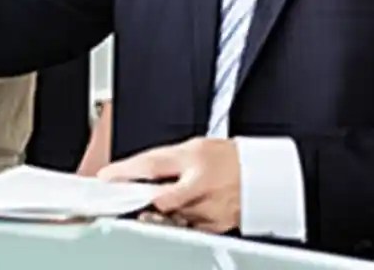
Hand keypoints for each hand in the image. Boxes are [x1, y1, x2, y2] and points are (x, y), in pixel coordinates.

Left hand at [97, 137, 240, 233]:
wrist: (269, 176)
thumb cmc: (230, 158)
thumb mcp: (195, 147)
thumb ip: (167, 162)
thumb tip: (136, 173)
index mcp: (194, 157)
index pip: (151, 165)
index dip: (124, 172)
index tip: (105, 177)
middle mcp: (201, 184)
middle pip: (159, 199)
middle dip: (139, 200)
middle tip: (124, 199)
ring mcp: (209, 208)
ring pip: (170, 216)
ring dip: (159, 211)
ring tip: (164, 199)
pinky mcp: (215, 226)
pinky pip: (186, 227)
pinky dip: (178, 220)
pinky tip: (182, 211)